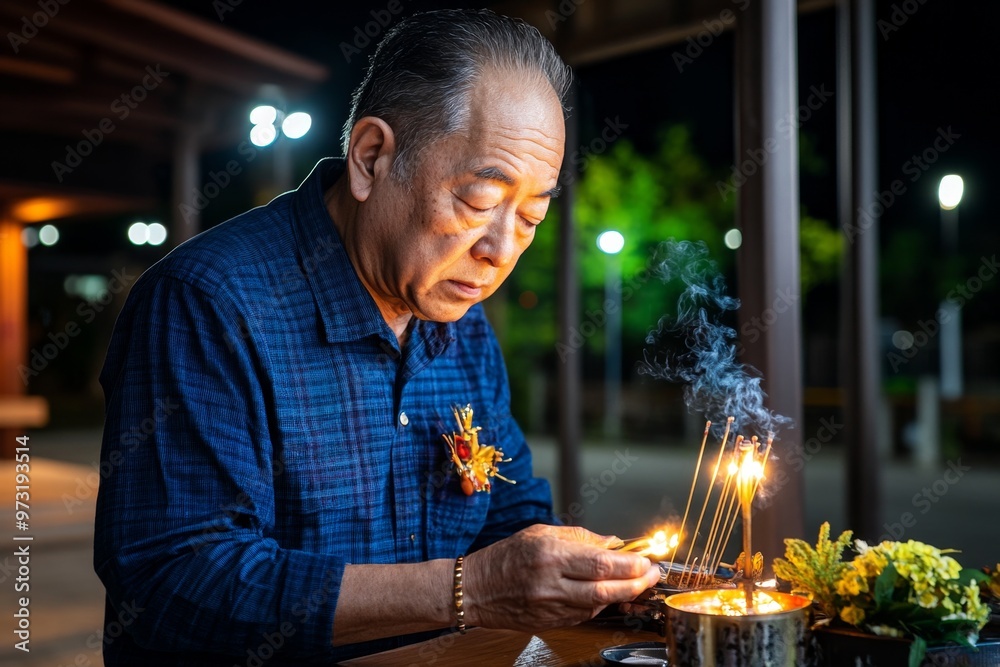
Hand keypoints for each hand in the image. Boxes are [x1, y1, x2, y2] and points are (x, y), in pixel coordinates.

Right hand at [462, 524, 660, 630]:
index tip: (647, 560)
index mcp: (550, 555)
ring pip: (599, 604)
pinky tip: (607, 593)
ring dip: (622, 594)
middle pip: (606, 588)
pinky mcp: (550, 623)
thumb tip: (613, 543)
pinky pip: (584, 615)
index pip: (601, 563)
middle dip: (636, 583)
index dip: (630, 564)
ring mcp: (551, 607)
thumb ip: (580, 537)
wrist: (475, 589)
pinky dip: (600, 603)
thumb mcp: (541, 533)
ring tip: (635, 582)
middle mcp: (551, 583)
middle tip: (652, 575)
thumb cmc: (506, 556)